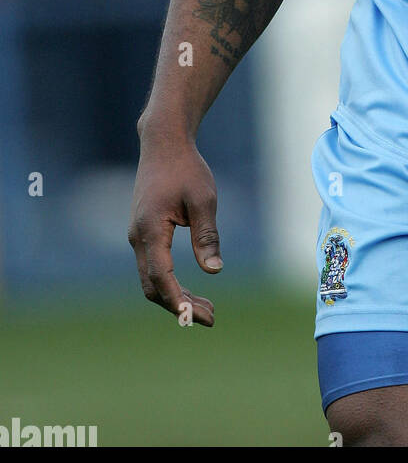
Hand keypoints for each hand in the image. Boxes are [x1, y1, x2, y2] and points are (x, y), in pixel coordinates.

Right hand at [128, 130, 222, 325]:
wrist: (164, 144)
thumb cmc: (186, 168)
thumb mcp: (204, 200)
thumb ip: (207, 236)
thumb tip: (214, 271)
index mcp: (150, 230)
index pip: (160, 277)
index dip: (177, 301)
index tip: (195, 318)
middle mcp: (138, 238)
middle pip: (153, 286)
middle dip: (180, 306)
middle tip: (211, 318)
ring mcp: (138, 236)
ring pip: (152, 279)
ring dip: (176, 297)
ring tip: (207, 309)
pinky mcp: (144, 233)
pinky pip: (153, 267)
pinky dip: (171, 283)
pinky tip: (191, 289)